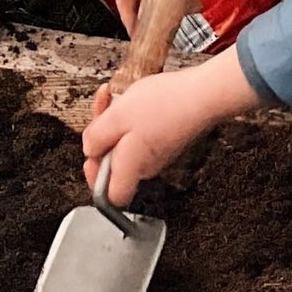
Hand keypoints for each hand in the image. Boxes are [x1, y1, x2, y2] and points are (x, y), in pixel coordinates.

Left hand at [81, 49, 261, 205]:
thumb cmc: (165, 105)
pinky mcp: (166, 138)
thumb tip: (89, 150)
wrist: (202, 94)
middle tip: (103, 112)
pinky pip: (140, 133)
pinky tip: (134, 98)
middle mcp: (146, 166)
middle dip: (103, 135)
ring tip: (116, 98)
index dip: (94, 178)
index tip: (90, 155)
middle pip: (113, 163)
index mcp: (131, 168)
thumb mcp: (117, 116)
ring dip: (116, 120)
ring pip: (125, 143)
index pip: (108, 197)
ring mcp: (158, 152)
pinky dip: (132, 116)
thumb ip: (95, 138)